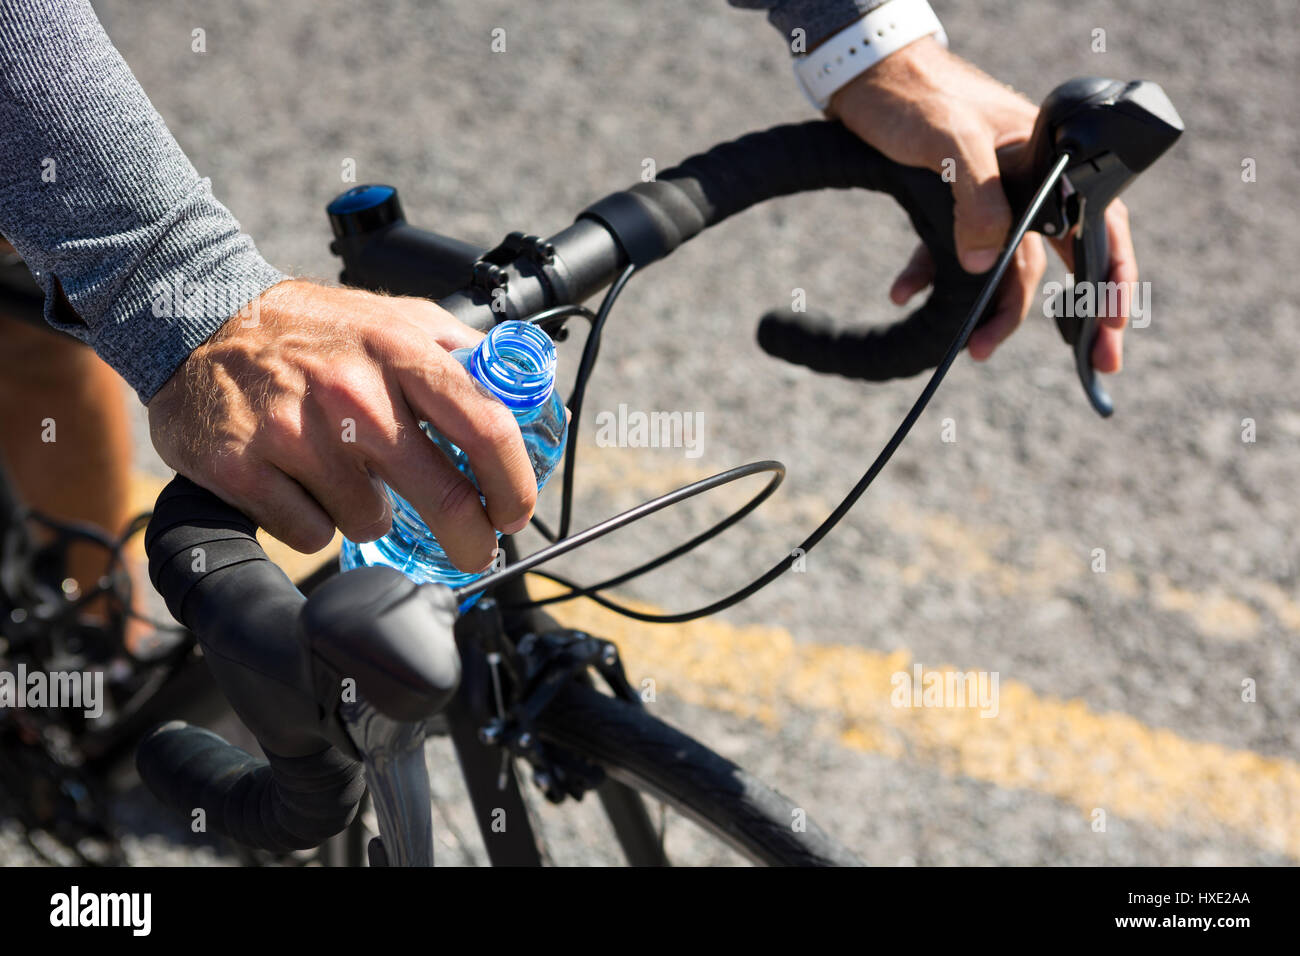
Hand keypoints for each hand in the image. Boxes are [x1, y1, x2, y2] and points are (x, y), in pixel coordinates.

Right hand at [147, 280, 536, 570]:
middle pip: (443, 497)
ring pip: (370, 521)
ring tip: (342, 473)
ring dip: (368, 514)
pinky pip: (310, 532)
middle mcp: (352, 392)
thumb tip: (526, 395)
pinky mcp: (241, 468)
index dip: (513, 483)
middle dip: (470, 540)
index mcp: (400, 351)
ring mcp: (294, 433)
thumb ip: (460, 353)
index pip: (486, 427)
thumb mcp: (394, 317)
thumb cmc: (309, 328)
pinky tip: (296, 484)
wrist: (195, 318)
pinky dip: (312, 521)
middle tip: (472, 549)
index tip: (515, 512)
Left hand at [826, 37, 1136, 370]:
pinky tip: (903, 294)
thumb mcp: (949, 142)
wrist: (862, 72)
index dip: (1110, 283)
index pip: (1097, 227)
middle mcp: (1026, 180)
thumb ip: (976, 198)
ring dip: (990, 308)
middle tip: (1092, 367)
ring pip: (1003, 264)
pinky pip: (951, 250)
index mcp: (1045, 161)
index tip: (1113, 334)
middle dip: (1070, 317)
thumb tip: (987, 263)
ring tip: (973, 349)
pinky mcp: (949, 200)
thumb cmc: (914, 94)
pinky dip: (932, 276)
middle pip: (1057, 258)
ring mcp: (989, 192)